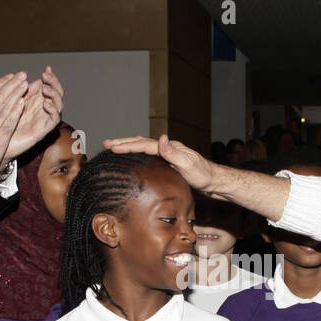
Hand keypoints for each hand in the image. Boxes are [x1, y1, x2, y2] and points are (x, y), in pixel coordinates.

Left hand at [5, 66, 65, 158]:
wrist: (0, 142)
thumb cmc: (4, 123)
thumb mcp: (12, 102)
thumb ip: (21, 92)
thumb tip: (28, 78)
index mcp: (36, 100)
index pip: (49, 86)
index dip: (50, 77)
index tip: (47, 70)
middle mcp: (43, 108)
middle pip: (57, 93)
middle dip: (54, 83)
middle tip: (47, 76)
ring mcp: (44, 118)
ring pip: (59, 104)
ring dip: (54, 94)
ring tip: (45, 89)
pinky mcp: (44, 129)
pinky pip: (55, 119)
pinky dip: (53, 110)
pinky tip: (46, 104)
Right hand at [103, 134, 217, 191]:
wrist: (214, 182)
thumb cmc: (203, 175)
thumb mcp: (188, 165)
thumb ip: (174, 153)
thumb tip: (162, 138)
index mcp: (169, 147)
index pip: (144, 144)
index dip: (127, 145)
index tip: (112, 147)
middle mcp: (167, 148)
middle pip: (140, 142)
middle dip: (122, 142)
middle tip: (106, 143)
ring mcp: (167, 155)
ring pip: (143, 147)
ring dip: (128, 146)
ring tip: (113, 148)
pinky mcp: (168, 163)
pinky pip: (147, 156)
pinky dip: (136, 154)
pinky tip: (132, 159)